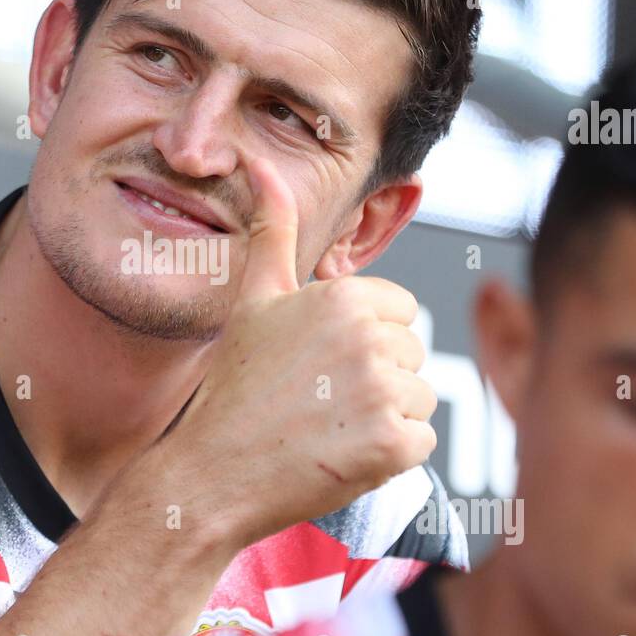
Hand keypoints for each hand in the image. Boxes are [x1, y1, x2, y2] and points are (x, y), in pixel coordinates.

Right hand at [133, 157, 436, 548]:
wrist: (214, 470)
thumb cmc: (234, 386)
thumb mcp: (255, 298)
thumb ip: (273, 227)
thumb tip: (261, 165)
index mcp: (346, 297)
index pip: (401, 313)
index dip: (364, 340)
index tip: (321, 364)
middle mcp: (371, 339)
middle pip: (412, 355)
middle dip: (377, 379)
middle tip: (320, 400)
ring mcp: (385, 394)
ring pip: (420, 399)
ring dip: (385, 419)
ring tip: (328, 426)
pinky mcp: (394, 446)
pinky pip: (421, 444)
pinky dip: (390, 457)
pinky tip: (341, 453)